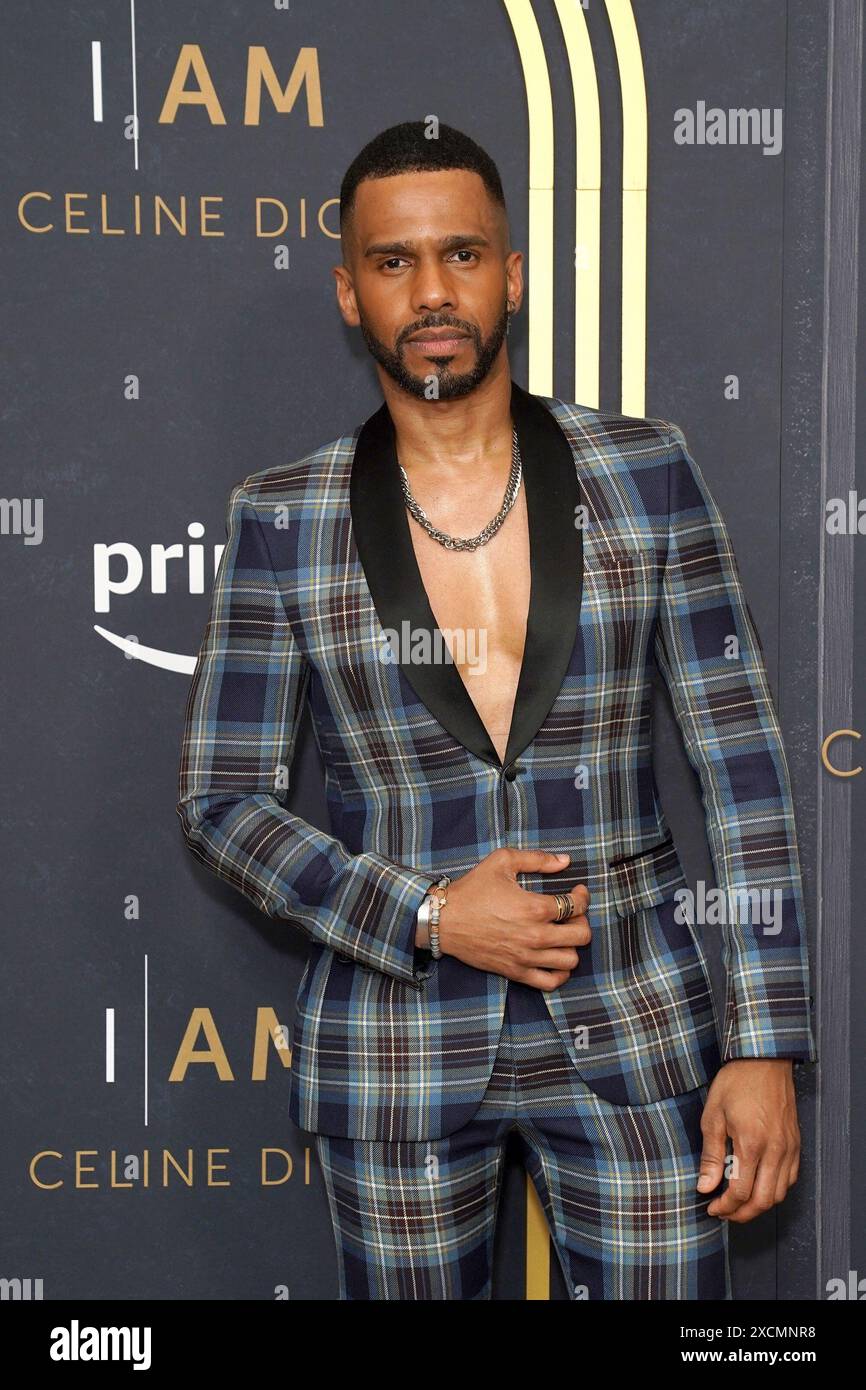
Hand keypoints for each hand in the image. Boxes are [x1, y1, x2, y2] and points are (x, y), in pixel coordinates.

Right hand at [431, 848, 590, 989]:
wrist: (444, 920)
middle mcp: (535, 936)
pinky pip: (550, 983)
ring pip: (570, 961)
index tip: (577, 891)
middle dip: (582, 921)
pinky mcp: (515, 972)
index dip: (583, 896)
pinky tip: (554, 958)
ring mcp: (526, 957)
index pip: (577, 906)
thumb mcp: (502, 861)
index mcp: (535, 908)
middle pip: (581, 936)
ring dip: (572, 946)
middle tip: (572, 913)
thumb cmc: (472, 889)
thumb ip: (537, 859)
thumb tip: (565, 860)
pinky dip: (560, 973)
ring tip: (562, 935)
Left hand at [697, 1059, 800, 1221]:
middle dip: (742, 1213)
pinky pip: (790, 1179)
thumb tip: (705, 1186)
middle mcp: (775, 1151)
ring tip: (739, 1202)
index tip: (712, 1207)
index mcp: (751, 1144)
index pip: (741, 1192)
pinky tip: (759, 1185)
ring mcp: (789, 1148)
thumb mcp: (713, 1116)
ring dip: (759, 1204)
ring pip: (780, 1194)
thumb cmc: (736, 1083)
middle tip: (724, 1212)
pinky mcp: (796, 1144)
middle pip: (763, 1200)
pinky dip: (775, 1190)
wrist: (763, 1060)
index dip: (725, 1206)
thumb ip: (710, 1155)